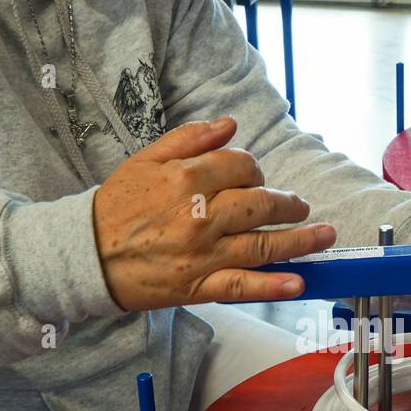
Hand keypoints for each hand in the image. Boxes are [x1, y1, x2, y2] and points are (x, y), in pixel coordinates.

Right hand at [92, 117, 335, 310]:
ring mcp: (202, 253)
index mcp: (187, 179)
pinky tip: (299, 282)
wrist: (84, 255)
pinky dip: (274, 285)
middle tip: (301, 206)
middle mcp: (200, 215)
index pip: (243, 167)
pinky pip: (243, 286)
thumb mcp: (146, 160)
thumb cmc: (115, 207)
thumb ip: (190, 139)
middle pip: (261, 204)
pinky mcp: (198, 286)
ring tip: (326, 236)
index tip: (257, 179)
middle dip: (289, 204)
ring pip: (263, 244)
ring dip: (301, 240)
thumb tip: (230, 125)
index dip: (257, 171)